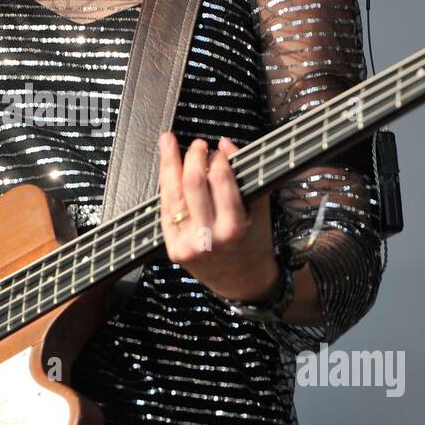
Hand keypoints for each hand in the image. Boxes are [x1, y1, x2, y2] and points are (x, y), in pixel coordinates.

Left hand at [157, 132, 279, 301]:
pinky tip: (166, 172)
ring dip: (168, 164)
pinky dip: (165, 188)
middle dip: (192, 156)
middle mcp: (209, 238)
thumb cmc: (254, 242)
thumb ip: (244, 174)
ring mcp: (188, 245)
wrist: (242, 281)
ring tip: (168, 143)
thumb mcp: (259, 209)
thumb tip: (226, 144)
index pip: (220, 180)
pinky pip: (165, 211)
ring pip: (172, 195)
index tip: (218, 151)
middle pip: (192, 183)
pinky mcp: (173, 250)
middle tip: (197, 144)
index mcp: (234, 227)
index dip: (217, 159)